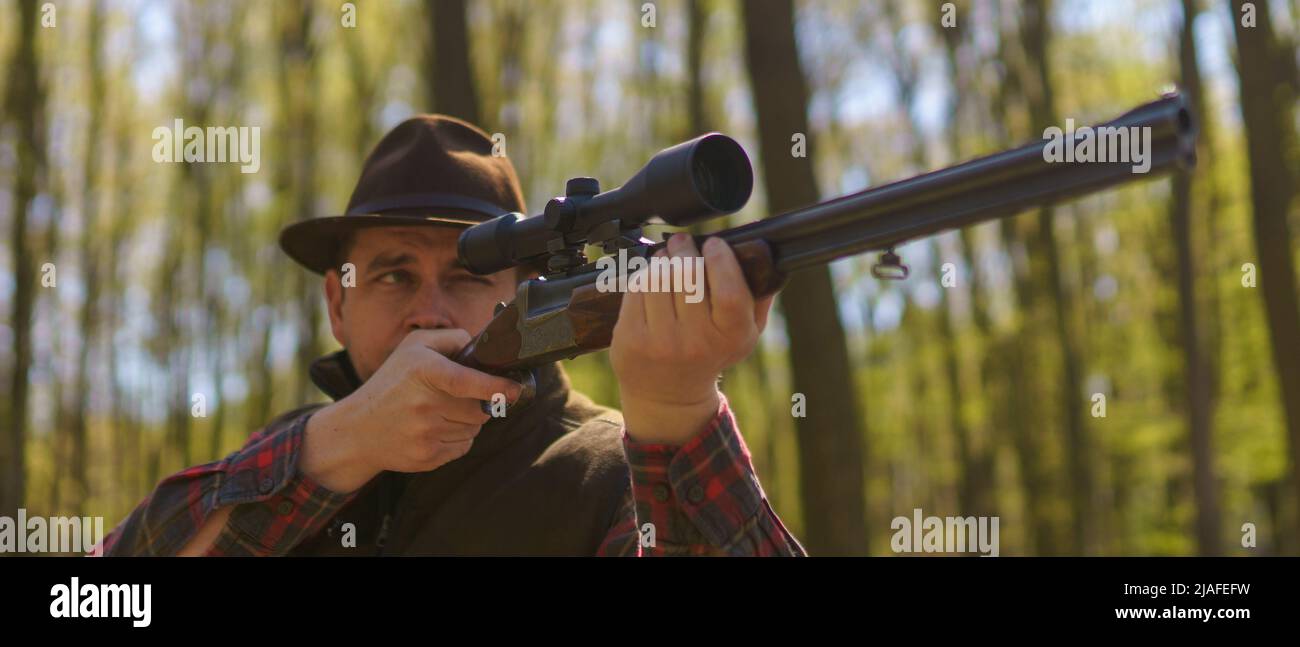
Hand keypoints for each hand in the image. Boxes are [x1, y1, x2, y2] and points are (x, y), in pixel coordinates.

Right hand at [301, 329, 523, 492]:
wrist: (357, 431)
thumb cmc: (392, 383)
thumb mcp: (413, 347)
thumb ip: (451, 338)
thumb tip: (483, 347)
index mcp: (422, 370)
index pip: (466, 380)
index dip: (495, 386)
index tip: (515, 390)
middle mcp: (423, 403)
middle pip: (479, 407)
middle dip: (476, 402)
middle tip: (453, 397)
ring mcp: (424, 433)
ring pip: (475, 428)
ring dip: (467, 421)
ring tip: (438, 413)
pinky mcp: (427, 457)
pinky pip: (464, 446)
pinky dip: (457, 438)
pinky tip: (434, 430)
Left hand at [610, 233, 773, 444]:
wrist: (669, 396)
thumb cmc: (711, 354)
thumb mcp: (745, 336)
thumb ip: (758, 300)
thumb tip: (763, 259)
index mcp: (731, 337)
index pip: (729, 290)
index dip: (721, 259)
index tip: (715, 243)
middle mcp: (696, 342)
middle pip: (689, 275)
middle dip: (686, 249)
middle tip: (684, 241)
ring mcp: (660, 341)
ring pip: (659, 277)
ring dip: (663, 258)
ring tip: (668, 256)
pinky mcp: (631, 338)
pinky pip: (637, 289)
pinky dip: (644, 275)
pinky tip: (652, 277)